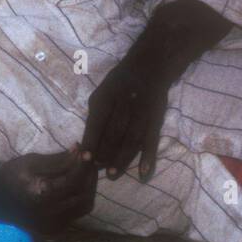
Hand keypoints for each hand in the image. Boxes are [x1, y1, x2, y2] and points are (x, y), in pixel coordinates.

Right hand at [0, 150, 97, 233]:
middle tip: (87, 163)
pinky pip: (75, 215)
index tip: (87, 152)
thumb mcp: (31, 162)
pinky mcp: (53, 229)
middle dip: (89, 178)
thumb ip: (58, 160)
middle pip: (84, 196)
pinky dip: (79, 200)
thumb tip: (79, 152)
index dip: (83, 165)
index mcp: (42, 197)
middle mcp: (49, 215)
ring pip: (84, 208)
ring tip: (83, 174)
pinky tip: (74, 188)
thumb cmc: (10, 176)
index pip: (74, 181)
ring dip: (88, 190)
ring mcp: (52, 225)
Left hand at [81, 55, 169, 182]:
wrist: (150, 67)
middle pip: (114, 135)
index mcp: (107, 97)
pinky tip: (143, 173)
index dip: (91, 142)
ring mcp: (143, 113)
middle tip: (97, 169)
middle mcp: (125, 105)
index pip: (97, 123)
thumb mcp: (100, 94)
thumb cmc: (118, 84)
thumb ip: (94, 117)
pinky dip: (149, 158)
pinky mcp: (156, 120)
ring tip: (112, 174)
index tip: (85, 159)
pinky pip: (152, 141)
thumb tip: (87, 143)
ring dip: (121, 160)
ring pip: (131, 141)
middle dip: (104, 154)